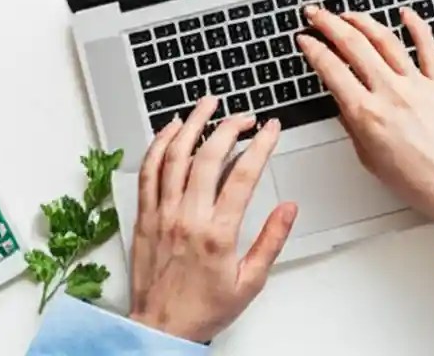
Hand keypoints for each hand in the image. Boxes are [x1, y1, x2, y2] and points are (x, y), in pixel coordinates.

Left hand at [129, 97, 297, 343]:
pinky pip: (148, 171)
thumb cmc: (203, 309)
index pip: (244, 175)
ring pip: (175, 156)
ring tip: (207, 104)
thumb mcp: (250, 282)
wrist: (161, 328)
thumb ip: (271, 241)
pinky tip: (170, 130)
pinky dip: (158, 144)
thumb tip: (289, 208)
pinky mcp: (144, 216)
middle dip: (230, 126)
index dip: (260, 144)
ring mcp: (162, 213)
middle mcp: (188, 217)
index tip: (271, 128)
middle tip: (245, 116)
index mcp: (218, 233)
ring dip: (192, 124)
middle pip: (209, 156)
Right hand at [297, 5, 433, 244]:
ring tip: (347, 13)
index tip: (305, 39)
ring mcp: (416, 85)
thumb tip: (341, 99)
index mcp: (367, 114)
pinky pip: (427, 47)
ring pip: (385, 39)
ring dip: (361, 20)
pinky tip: (405, 13)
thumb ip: (351, 123)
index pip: (332, 69)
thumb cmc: (415, 180)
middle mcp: (390, 93)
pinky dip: (416, 25)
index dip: (313, 49)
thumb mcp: (367, 156)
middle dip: (329, 23)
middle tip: (316, 14)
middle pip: (354, 44)